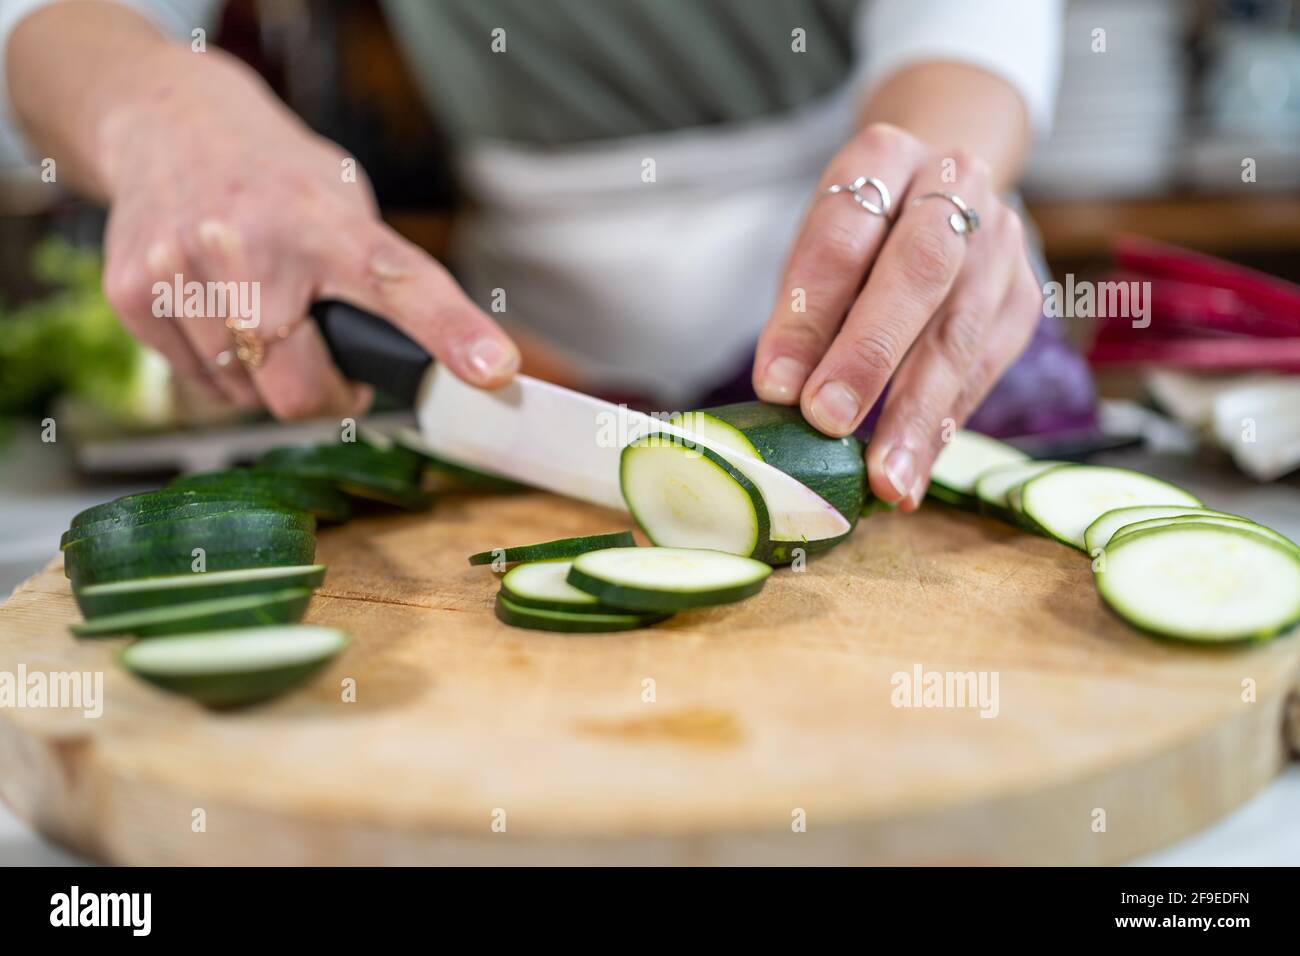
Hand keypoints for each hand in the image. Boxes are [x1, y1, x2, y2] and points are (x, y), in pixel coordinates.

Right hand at [98, 46, 517, 418]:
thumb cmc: (277, 180)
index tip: (495, 369)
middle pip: (299, 390)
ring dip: (264, 377)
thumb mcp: (345, 204)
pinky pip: (199, 382)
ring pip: (244, 394)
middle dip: (323, 393)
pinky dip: (219, 366)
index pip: (402, 284)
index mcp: (326, 222)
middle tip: (330, 362)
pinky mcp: (134, 294)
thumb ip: (379, 278)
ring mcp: (184, 270)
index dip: (451, 332)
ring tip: (262, 313)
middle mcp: (251, 243)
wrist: (170, 125)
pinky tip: (217, 311)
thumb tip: (437, 361)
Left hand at [752, 123, 1041, 510]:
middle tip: (828, 420)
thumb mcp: (816, 248)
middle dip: (871, 353)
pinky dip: (942, 428)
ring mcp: (1001, 243)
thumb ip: (801, 310)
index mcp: (885, 158)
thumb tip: (783, 390)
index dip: (809, 312)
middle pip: (918, 271)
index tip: (776, 385)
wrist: (941, 192)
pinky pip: (983, 372)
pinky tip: (911, 475)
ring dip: (917, 414)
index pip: (844, 233)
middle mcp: (955, 186)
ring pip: (960, 332)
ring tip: (884, 479)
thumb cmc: (860, 233)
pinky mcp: (1022, 300)